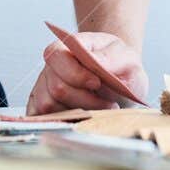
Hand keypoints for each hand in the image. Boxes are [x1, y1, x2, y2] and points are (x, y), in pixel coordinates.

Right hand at [27, 31, 146, 113]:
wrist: (122, 84)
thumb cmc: (121, 68)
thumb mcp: (126, 58)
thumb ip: (111, 58)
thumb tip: (97, 61)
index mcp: (67, 47)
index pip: (56, 57)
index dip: (75, 73)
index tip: (97, 83)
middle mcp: (52, 67)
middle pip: (57, 88)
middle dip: (86, 100)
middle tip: (109, 103)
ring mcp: (44, 88)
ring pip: (50, 106)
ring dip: (79, 113)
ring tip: (100, 110)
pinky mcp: (43, 108)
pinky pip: (45, 119)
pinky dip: (65, 122)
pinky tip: (84, 119)